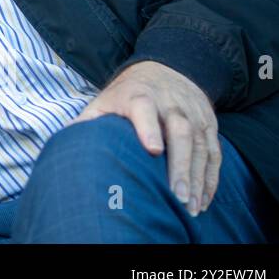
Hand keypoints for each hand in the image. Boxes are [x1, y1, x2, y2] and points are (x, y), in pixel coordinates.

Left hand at [70, 60, 219, 215]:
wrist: (166, 70)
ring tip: (191, 208)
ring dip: (198, 178)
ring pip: (201, 145)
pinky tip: (204, 200)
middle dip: (181, 165)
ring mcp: (193, 114)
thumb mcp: (105, 100)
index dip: (148, 128)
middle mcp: (170, 104)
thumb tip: (65, 143)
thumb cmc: (127, 94)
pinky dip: (211, 178)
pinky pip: (214, 153)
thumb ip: (88, 121)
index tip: (153, 150)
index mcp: (139, 96)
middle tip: (177, 196)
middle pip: (180, 131)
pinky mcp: (209, 125)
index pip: (144, 109)